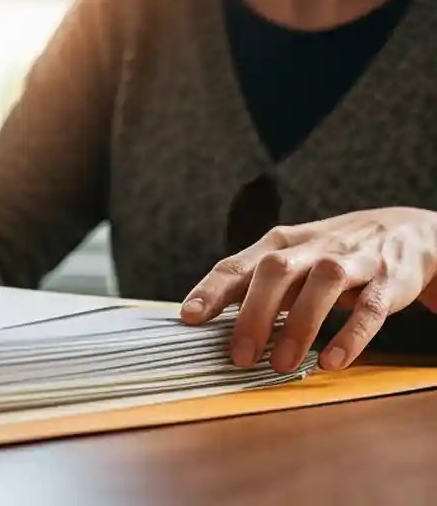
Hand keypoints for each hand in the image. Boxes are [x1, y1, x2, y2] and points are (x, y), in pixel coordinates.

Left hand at [180, 207, 436, 372]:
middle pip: (275, 272)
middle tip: (238, 356)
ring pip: (322, 285)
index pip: (238, 264)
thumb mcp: (291, 260)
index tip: (189, 317)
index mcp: (280, 243)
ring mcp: (352, 261)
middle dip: (253, 314)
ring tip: (280, 365)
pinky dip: (349, 336)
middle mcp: (312, 247)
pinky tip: (330, 362)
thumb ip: (256, 286)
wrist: (408, 232)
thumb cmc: (331, 253)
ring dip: (298, 327)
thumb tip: (212, 321)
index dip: (212, 289)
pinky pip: (369, 309)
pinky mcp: (387, 281)